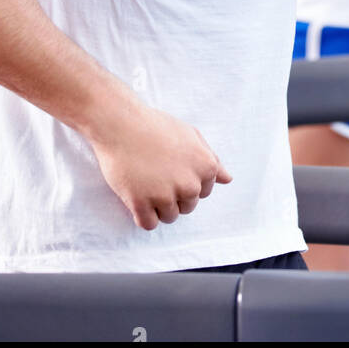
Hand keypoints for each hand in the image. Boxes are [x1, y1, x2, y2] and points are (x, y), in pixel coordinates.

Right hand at [89, 98, 231, 229]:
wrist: (121, 123)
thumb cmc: (156, 126)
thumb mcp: (191, 135)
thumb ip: (212, 159)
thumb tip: (227, 179)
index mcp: (206, 168)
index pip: (203, 192)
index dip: (187, 180)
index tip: (172, 167)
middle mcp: (190, 185)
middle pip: (187, 207)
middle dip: (174, 194)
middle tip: (157, 172)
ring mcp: (165, 196)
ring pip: (169, 217)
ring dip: (158, 205)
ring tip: (146, 181)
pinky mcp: (141, 204)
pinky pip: (148, 224)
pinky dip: (142, 215)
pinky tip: (137, 195)